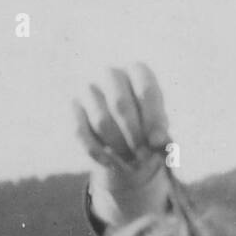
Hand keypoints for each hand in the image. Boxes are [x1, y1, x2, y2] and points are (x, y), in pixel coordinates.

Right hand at [73, 62, 171, 187]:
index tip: (157, 143)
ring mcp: (89, 88)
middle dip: (134, 135)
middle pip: (120, 104)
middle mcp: (111, 74)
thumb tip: (160, 142)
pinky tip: (111, 163)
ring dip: (118, 146)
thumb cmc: (146, 128)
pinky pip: (80, 132)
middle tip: (143, 156)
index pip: (146, 91)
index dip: (153, 120)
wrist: (121, 133)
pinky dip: (98, 152)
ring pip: (101, 121)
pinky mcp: (73, 107)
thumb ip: (162, 135)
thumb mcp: (159, 130)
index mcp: (138, 72)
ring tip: (130, 159)